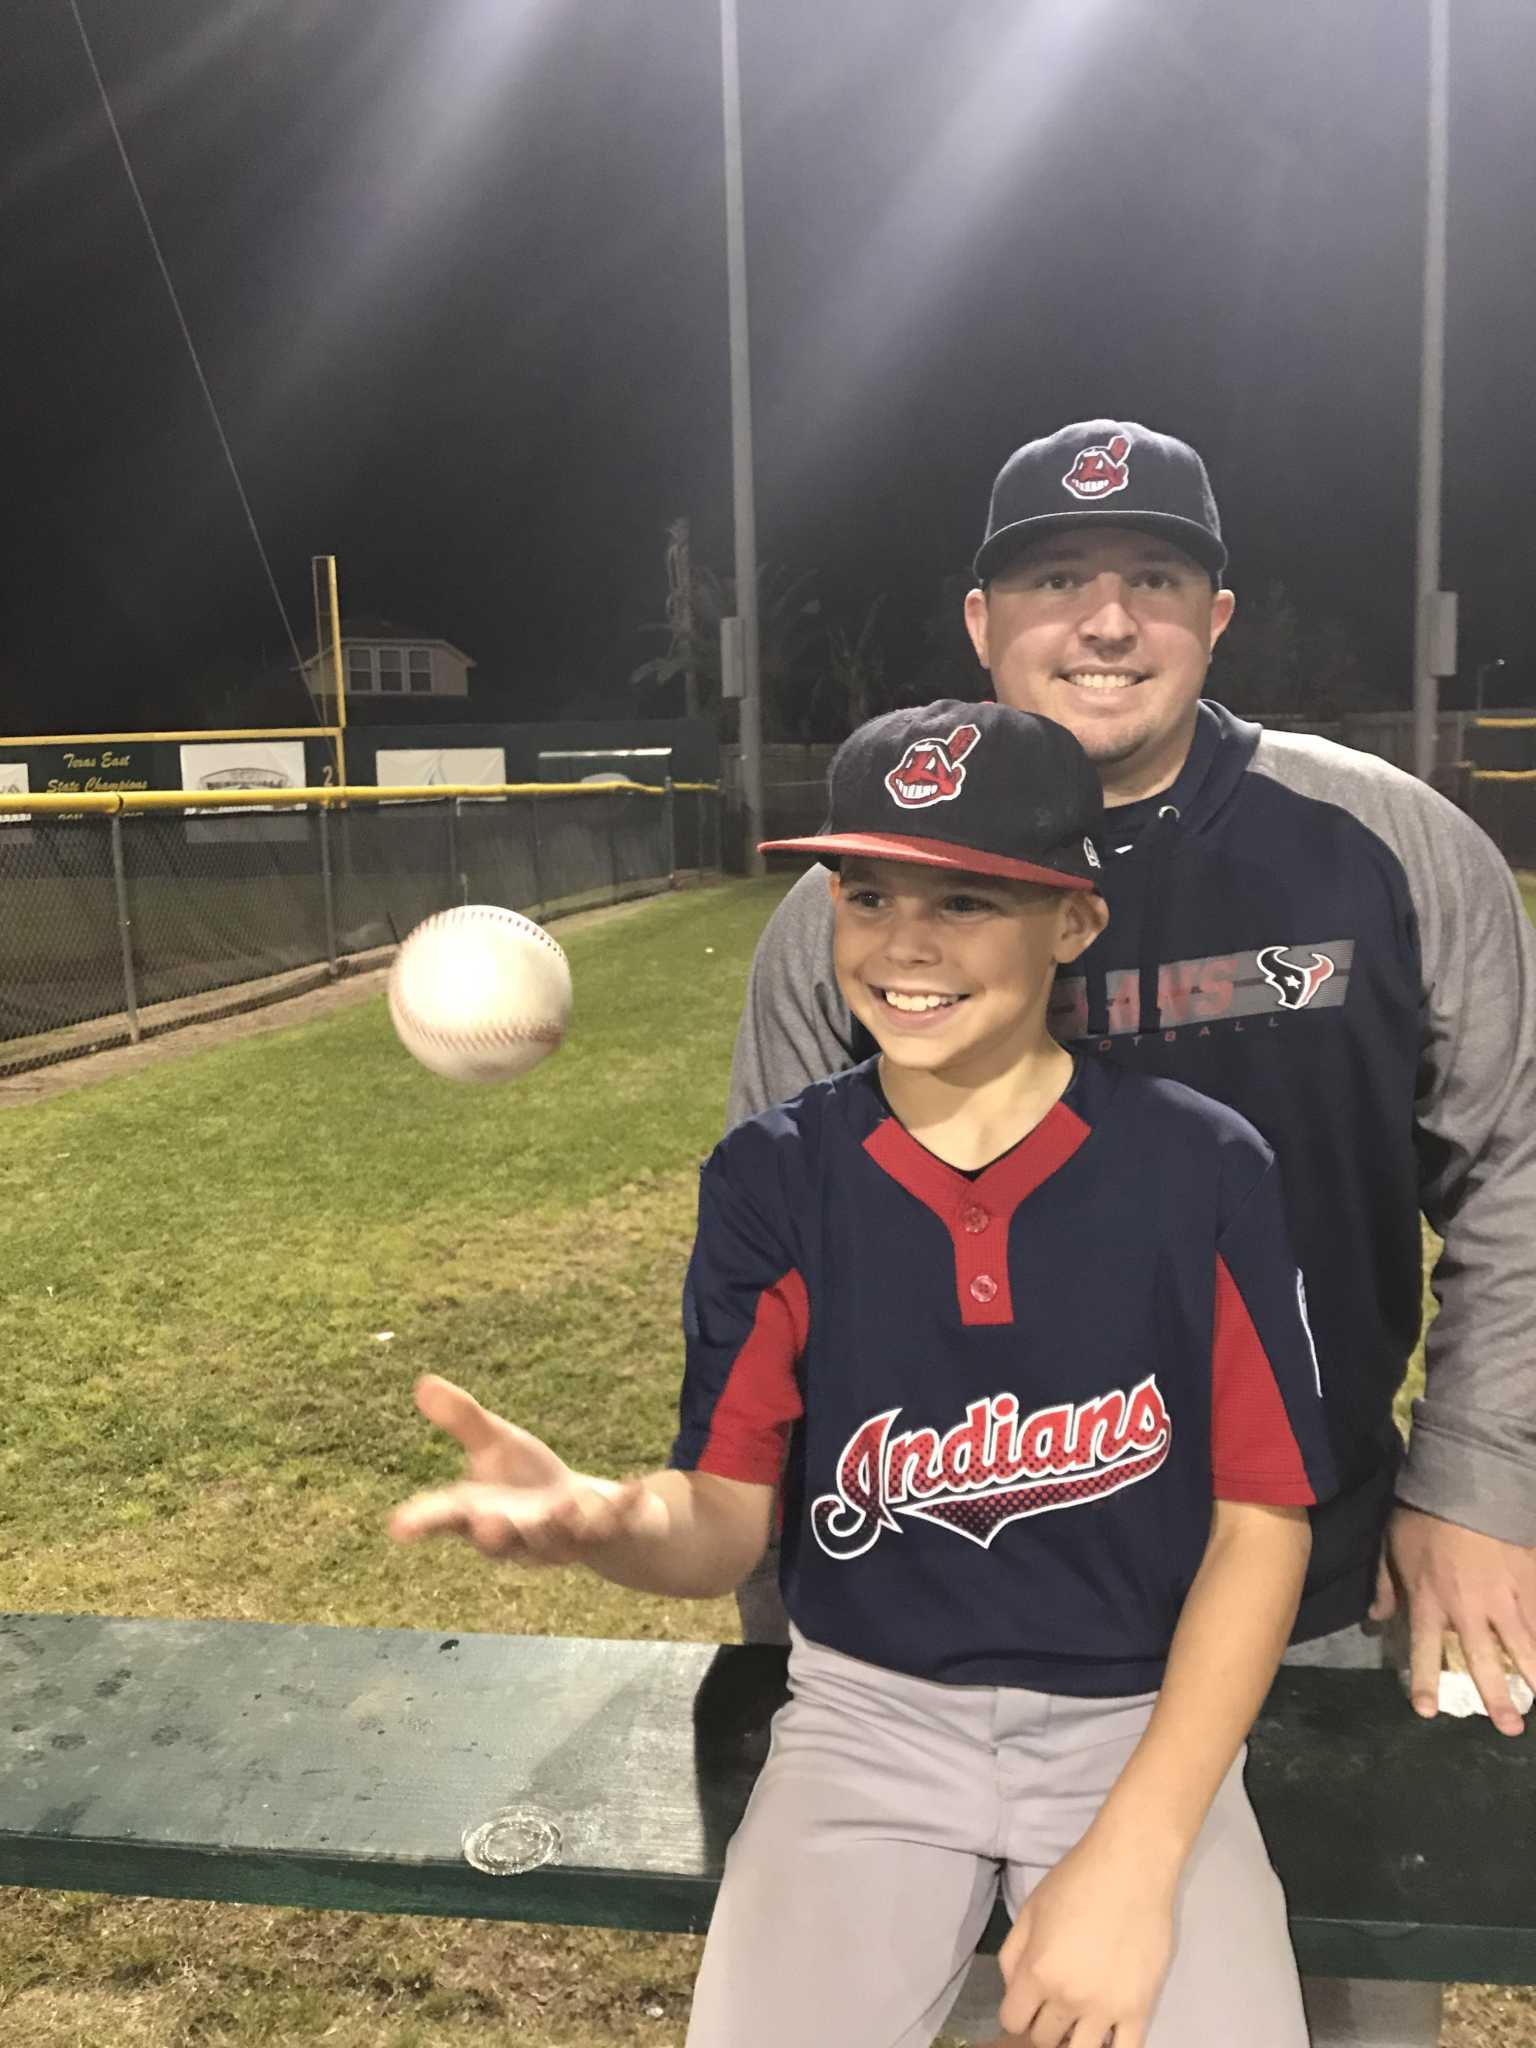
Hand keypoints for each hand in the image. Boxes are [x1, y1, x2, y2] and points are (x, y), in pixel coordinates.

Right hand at [388, 1374, 654, 1564]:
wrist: (593, 1519)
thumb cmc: (528, 1485)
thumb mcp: (496, 1447)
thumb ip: (463, 1422)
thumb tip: (422, 1383)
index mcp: (483, 1516)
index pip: (447, 1521)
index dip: (424, 1523)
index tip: (399, 1526)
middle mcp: (520, 1537)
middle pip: (504, 1542)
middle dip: (497, 1536)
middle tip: (488, 1526)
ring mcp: (564, 1541)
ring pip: (559, 1540)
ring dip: (562, 1524)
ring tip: (566, 1505)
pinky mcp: (606, 1534)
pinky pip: (617, 1525)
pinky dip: (626, 1508)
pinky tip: (638, 1486)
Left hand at [991, 1832, 1174, 2047]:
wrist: (1131, 1867)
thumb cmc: (1076, 1881)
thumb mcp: (1029, 1909)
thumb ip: (1012, 1955)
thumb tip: (1014, 1991)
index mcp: (1037, 1971)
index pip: (1013, 2022)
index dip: (1017, 2013)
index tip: (1028, 2000)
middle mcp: (1069, 1998)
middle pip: (1044, 2040)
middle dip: (1044, 2024)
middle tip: (1056, 2003)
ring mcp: (1106, 2008)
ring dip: (1074, 2039)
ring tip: (1080, 2018)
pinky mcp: (1140, 2009)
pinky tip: (1107, 2032)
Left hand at [1370, 1505, 1535, 1736]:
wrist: (1466, 1481)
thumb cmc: (1423, 1512)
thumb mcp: (1391, 1545)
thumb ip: (1385, 1584)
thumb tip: (1375, 1618)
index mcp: (1430, 1600)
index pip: (1425, 1651)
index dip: (1424, 1682)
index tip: (1426, 1711)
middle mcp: (1469, 1608)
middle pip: (1483, 1662)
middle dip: (1496, 1697)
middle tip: (1509, 1728)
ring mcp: (1506, 1596)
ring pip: (1524, 1645)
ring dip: (1535, 1675)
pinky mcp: (1532, 1579)